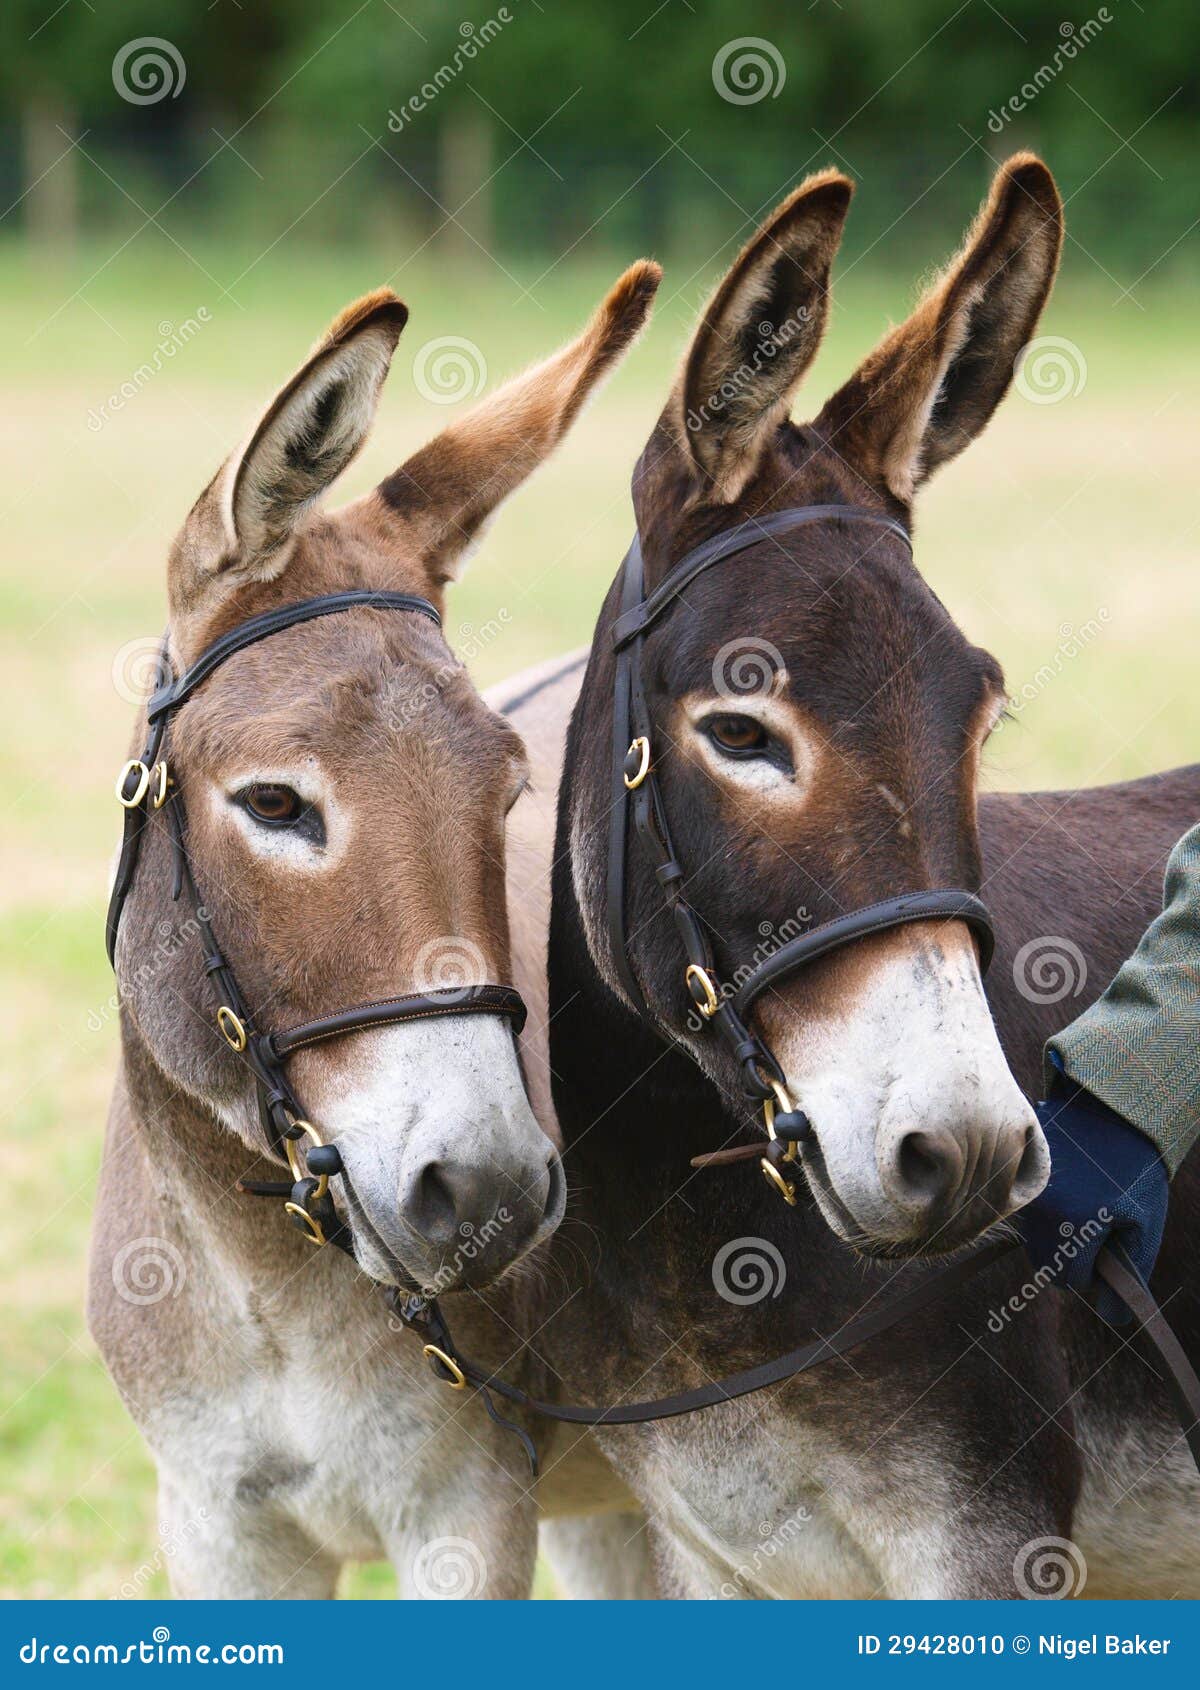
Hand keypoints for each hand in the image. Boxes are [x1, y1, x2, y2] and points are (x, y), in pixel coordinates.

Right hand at [1016, 1082, 1168, 1323]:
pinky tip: (1067, 1179)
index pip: (1067, 1281)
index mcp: (1070, 1227)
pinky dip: (1042, 1199)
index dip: (1090, 1273)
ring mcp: (1021, 1186)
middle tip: (1096, 1225)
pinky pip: (1023, 1200)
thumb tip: (1114, 1319)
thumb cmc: (1136, 1171)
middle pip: (1043, 1259)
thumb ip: (1130, 1275)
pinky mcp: (1013, 1166)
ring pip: (1031, 1232)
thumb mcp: (1143, 1225)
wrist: (1117, 1110)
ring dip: (1053, 1227)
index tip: (1107, 1249)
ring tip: (1082, 1198)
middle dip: (1068, 1252)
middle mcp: (1038, 1209)